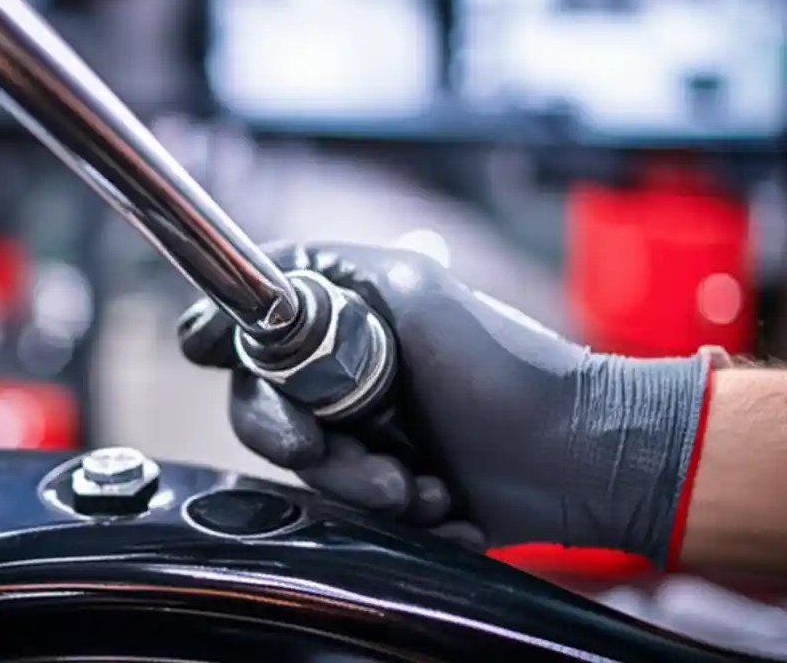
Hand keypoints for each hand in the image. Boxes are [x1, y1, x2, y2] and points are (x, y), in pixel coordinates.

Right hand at [179, 242, 711, 564]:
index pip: (252, 333)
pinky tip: (444, 503)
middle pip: (266, 414)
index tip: (210, 352)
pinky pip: (355, 516)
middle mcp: (346, 379)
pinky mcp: (391, 492)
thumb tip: (250, 274)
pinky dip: (399, 514)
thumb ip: (322, 270)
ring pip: (311, 474)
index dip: (224, 344)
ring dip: (364, 485)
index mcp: (344, 325)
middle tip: (353, 458)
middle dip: (310, 445)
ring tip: (425, 487)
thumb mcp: (409, 286)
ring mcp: (367, 438)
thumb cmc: (502, 363)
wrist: (576, 453)